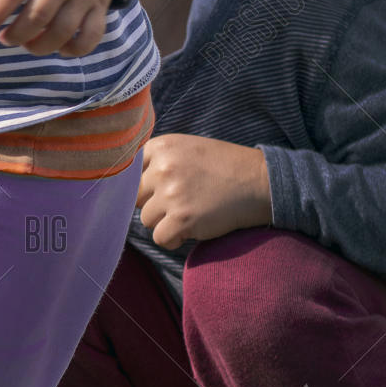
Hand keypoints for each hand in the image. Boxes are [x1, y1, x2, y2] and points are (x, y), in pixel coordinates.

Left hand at [136, 134, 271, 249]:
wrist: (260, 182)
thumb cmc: (224, 167)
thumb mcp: (189, 149)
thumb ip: (158, 161)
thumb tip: (125, 185)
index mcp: (162, 147)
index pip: (129, 173)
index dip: (145, 185)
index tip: (159, 189)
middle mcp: (163, 168)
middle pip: (135, 198)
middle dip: (153, 203)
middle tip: (180, 202)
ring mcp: (171, 194)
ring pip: (146, 219)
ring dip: (165, 221)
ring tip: (190, 212)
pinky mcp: (181, 218)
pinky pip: (159, 238)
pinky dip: (173, 239)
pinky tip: (189, 230)